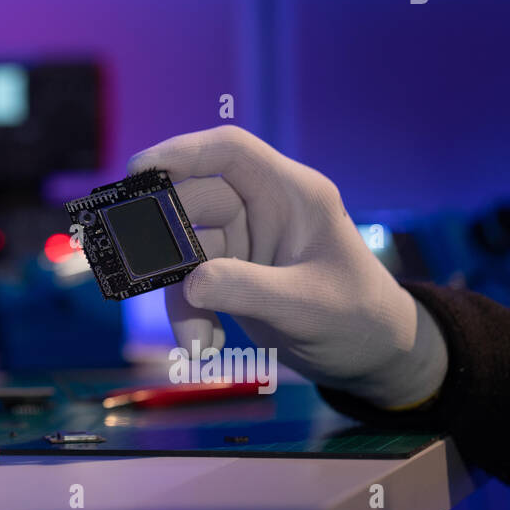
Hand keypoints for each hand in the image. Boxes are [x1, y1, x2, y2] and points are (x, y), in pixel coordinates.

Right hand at [128, 125, 446, 408]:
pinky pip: (188, 283)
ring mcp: (241, 241)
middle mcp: (261, 208)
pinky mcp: (228, 273)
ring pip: (183, 252)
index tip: (138, 170)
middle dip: (170, 247)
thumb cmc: (357, 319)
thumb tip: (190, 284)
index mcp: (292, 194)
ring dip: (180, 299)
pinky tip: (205, 345)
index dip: (182, 151)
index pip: (230, 151)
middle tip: (149, 278)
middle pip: (192, 204)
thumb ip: (247, 290)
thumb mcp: (307, 306)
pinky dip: (189, 314)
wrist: (371, 358)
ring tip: (196, 343)